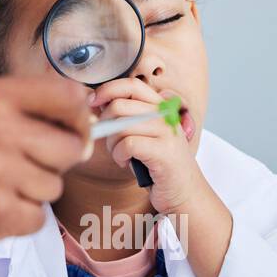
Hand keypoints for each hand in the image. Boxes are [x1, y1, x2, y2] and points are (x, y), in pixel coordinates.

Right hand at [0, 74, 91, 275]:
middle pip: (71, 147)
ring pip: (54, 186)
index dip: (80, 118)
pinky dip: (17, 220)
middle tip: (21, 167)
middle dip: (55, 162)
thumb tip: (82, 112)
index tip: (74, 131)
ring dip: (31, 194)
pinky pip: (37, 218)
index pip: (68, 96)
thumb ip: (17, 108)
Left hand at [90, 78, 201, 214]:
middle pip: (119, 106)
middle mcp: (165, 115)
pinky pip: (127, 145)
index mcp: (159, 106)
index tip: (92, 102)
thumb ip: (125, 115)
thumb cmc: (156, 163)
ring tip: (120, 154)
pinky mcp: (165, 151)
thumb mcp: (141, 133)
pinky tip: (125, 162)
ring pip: (120, 126)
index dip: (107, 89)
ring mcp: (167, 132)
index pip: (131, 85)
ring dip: (112, 144)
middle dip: (105, 125)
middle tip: (111, 141)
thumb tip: (96, 100)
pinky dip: (119, 156)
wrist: (184, 191)